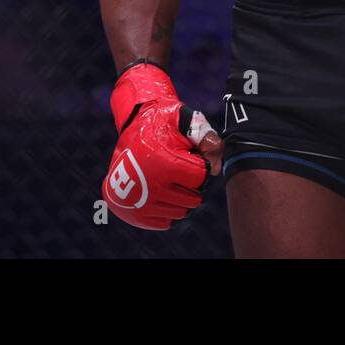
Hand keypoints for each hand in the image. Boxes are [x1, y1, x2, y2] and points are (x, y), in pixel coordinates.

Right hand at [101, 61, 222, 229]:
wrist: (130, 131)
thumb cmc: (162, 125)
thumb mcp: (185, 121)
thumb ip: (207, 139)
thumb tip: (215, 170)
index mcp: (164, 163)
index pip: (201, 178)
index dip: (200, 166)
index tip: (189, 156)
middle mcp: (150, 187)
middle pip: (193, 199)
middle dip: (192, 184)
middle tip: (179, 168)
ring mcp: (140, 204)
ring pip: (181, 213)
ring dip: (181, 198)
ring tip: (169, 178)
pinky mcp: (134, 215)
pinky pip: (166, 222)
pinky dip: (167, 209)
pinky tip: (160, 191)